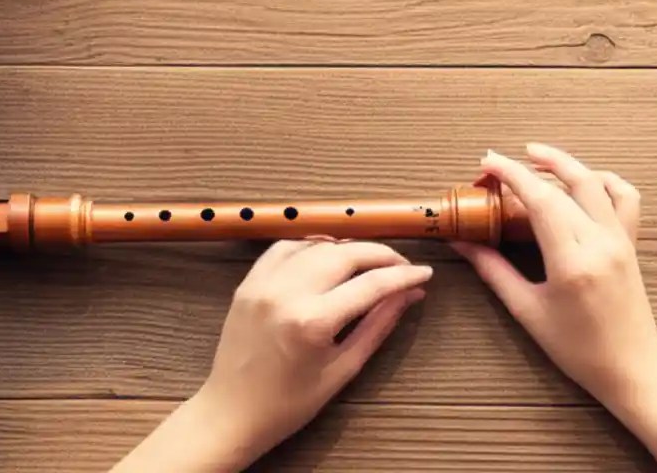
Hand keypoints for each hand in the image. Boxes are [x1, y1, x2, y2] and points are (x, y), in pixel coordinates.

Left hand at [115, 240, 431, 471]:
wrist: (231, 413)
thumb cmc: (290, 402)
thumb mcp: (343, 368)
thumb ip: (378, 325)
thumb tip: (411, 295)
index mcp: (313, 321)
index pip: (371, 284)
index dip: (404, 276)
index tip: (425, 274)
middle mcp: (287, 293)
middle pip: (346, 254)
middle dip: (381, 255)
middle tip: (402, 267)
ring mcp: (263, 283)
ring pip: (317, 244)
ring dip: (349, 248)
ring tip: (370, 263)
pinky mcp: (248, 282)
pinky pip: (285, 247)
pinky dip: (312, 246)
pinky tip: (328, 256)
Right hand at [451, 143, 656, 409]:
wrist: (630, 368)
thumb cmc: (577, 348)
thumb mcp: (528, 311)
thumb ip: (494, 271)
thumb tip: (463, 242)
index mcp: (573, 262)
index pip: (541, 200)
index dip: (512, 174)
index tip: (487, 162)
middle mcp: (601, 243)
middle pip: (566, 185)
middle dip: (529, 166)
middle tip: (499, 162)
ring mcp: (621, 241)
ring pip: (597, 183)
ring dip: (566, 163)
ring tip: (536, 157)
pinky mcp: (631, 244)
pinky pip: (625, 198)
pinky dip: (605, 180)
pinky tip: (583, 179)